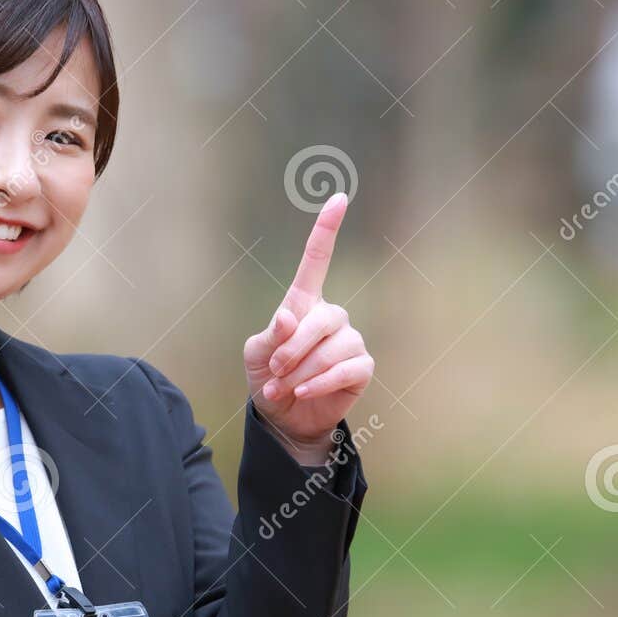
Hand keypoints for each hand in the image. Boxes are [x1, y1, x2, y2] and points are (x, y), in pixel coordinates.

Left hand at [243, 192, 372, 463]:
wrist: (284, 418)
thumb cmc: (268, 379)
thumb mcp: (256, 354)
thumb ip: (270, 335)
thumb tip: (287, 317)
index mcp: (303, 304)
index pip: (316, 261)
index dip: (326, 230)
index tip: (339, 198)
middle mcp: (330, 317)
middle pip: (320, 318)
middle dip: (292, 348)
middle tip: (274, 372)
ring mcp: (348, 340)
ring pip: (332, 347)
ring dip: (302, 372)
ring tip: (284, 389)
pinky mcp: (361, 367)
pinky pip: (347, 368)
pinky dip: (321, 382)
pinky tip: (305, 392)